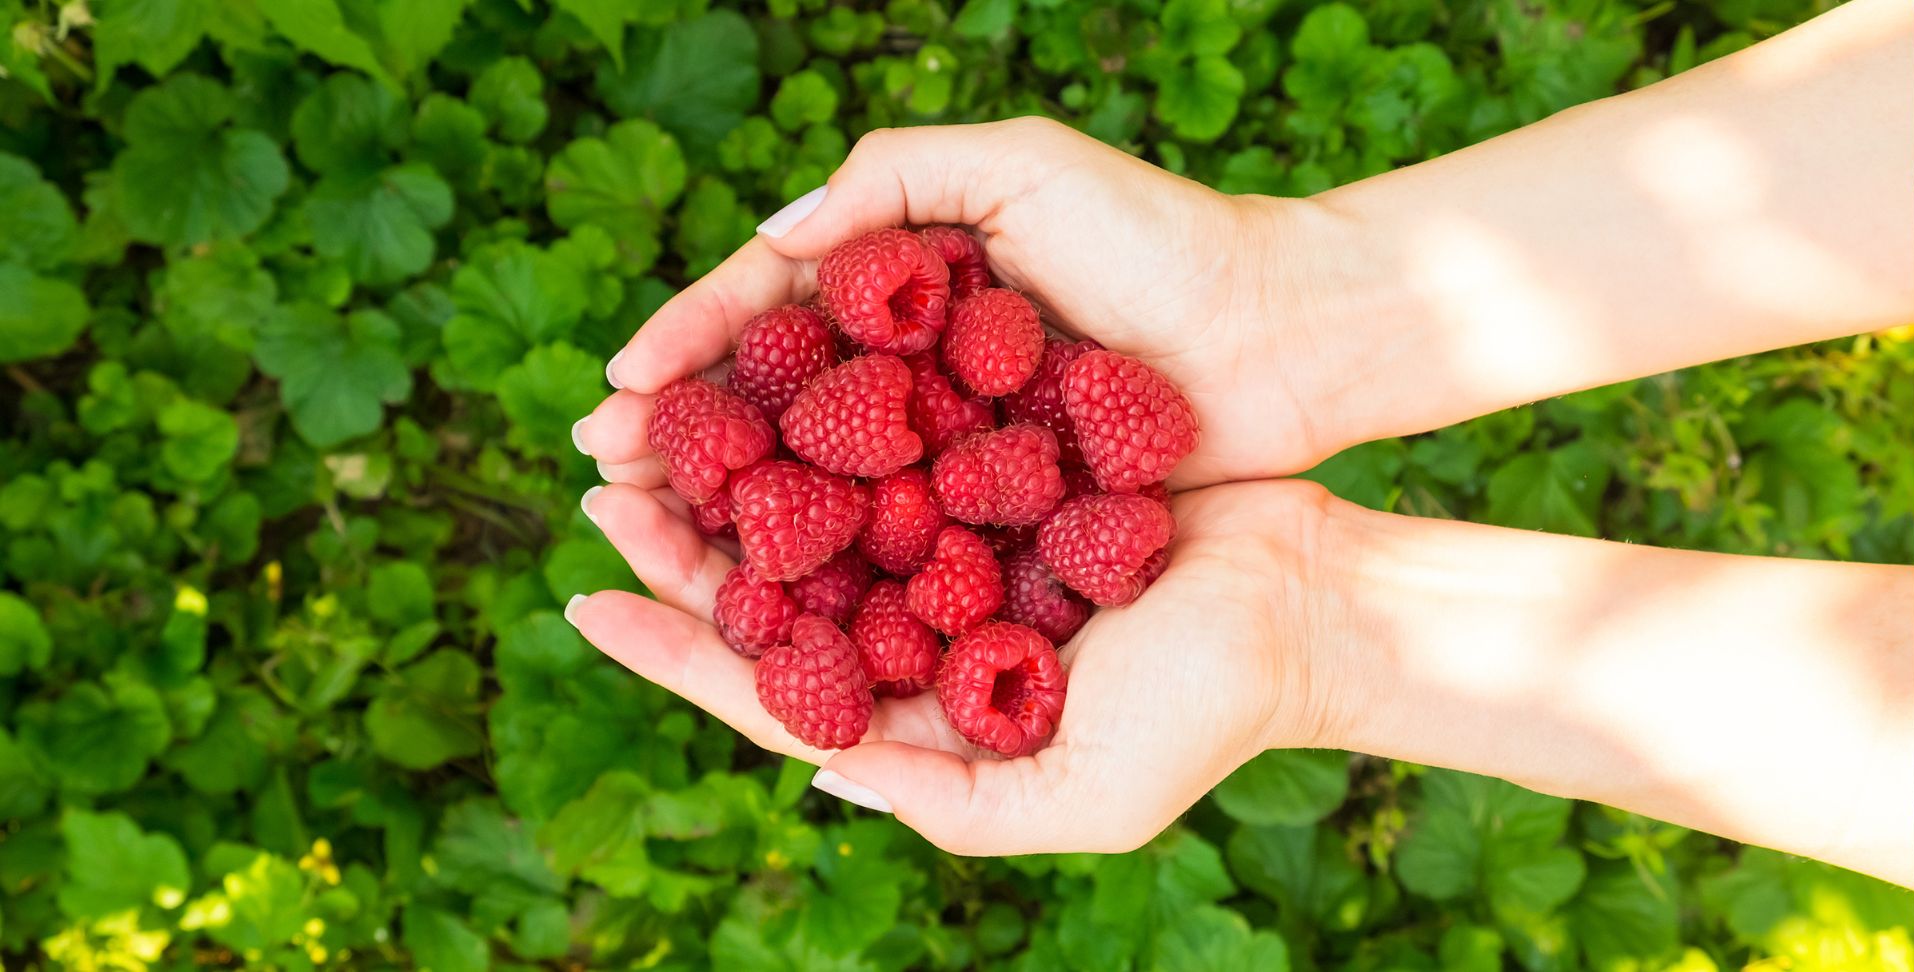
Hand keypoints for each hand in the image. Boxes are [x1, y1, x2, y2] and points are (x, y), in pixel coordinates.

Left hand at [566, 478, 1345, 855]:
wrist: (1307, 601)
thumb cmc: (1206, 712)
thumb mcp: (1081, 797)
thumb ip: (946, 802)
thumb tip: (816, 774)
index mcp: (921, 714)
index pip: (772, 688)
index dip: (676, 647)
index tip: (589, 598)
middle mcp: (921, 628)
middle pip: (776, 586)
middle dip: (682, 536)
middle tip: (598, 477)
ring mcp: (956, 544)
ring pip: (821, 503)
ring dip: (739, 462)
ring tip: (656, 416)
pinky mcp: (996, 471)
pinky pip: (899, 438)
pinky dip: (835, 406)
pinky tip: (777, 363)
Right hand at [576, 117, 1351, 490]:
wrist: (1284, 339)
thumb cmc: (1164, 240)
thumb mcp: (1023, 168)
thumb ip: (893, 181)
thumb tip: (765, 244)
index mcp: (903, 278)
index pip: (767, 308)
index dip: (688, 345)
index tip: (616, 385)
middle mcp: (912, 365)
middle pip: (770, 405)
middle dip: (683, 437)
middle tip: (603, 476)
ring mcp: (949, 444)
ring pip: (814, 481)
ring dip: (730, 510)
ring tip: (652, 536)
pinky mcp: (994, 512)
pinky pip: (892, 538)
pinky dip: (827, 563)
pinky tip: (765, 590)